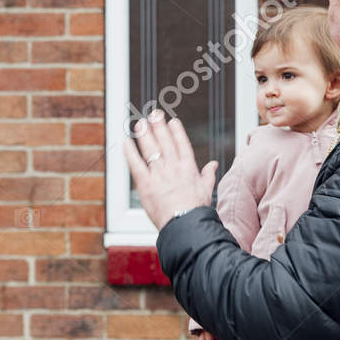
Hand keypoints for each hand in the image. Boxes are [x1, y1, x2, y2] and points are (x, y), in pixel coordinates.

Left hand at [121, 110, 217, 230]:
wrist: (185, 224)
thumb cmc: (196, 211)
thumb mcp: (207, 190)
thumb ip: (208, 175)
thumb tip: (213, 164)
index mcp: (189, 168)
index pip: (182, 144)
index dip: (176, 131)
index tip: (172, 121)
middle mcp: (173, 167)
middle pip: (164, 141)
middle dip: (158, 126)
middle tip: (153, 114)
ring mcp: (159, 174)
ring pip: (150, 148)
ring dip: (144, 134)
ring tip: (139, 123)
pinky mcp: (146, 184)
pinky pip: (135, 164)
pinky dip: (130, 152)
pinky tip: (126, 142)